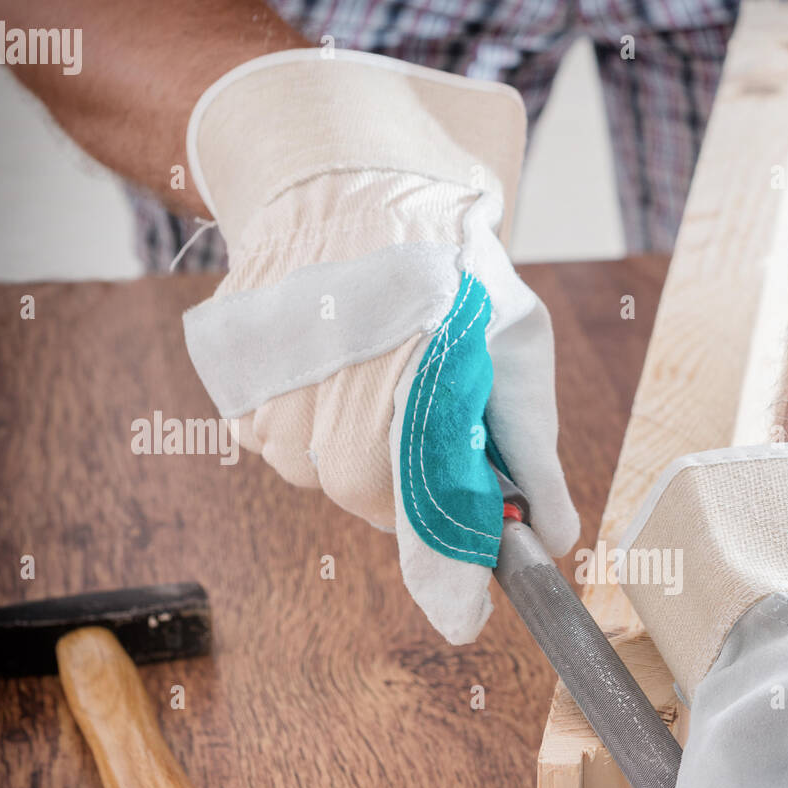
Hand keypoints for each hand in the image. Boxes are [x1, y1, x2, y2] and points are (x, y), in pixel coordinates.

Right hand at [181, 50, 578, 642]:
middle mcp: (338, 367)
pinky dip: (302, 431)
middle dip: (400, 495)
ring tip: (378, 398)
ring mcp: (277, 361)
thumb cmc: (451, 264)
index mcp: (418, 362)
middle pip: (358, 492)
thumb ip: (531, 446)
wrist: (355, 174)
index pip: (422, 497)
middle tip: (424, 457)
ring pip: (306, 470)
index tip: (462, 613)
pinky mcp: (236, 359)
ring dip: (348, 459)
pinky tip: (333, 382)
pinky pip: (267, 438)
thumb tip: (552, 536)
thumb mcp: (514, 344)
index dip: (444, 559)